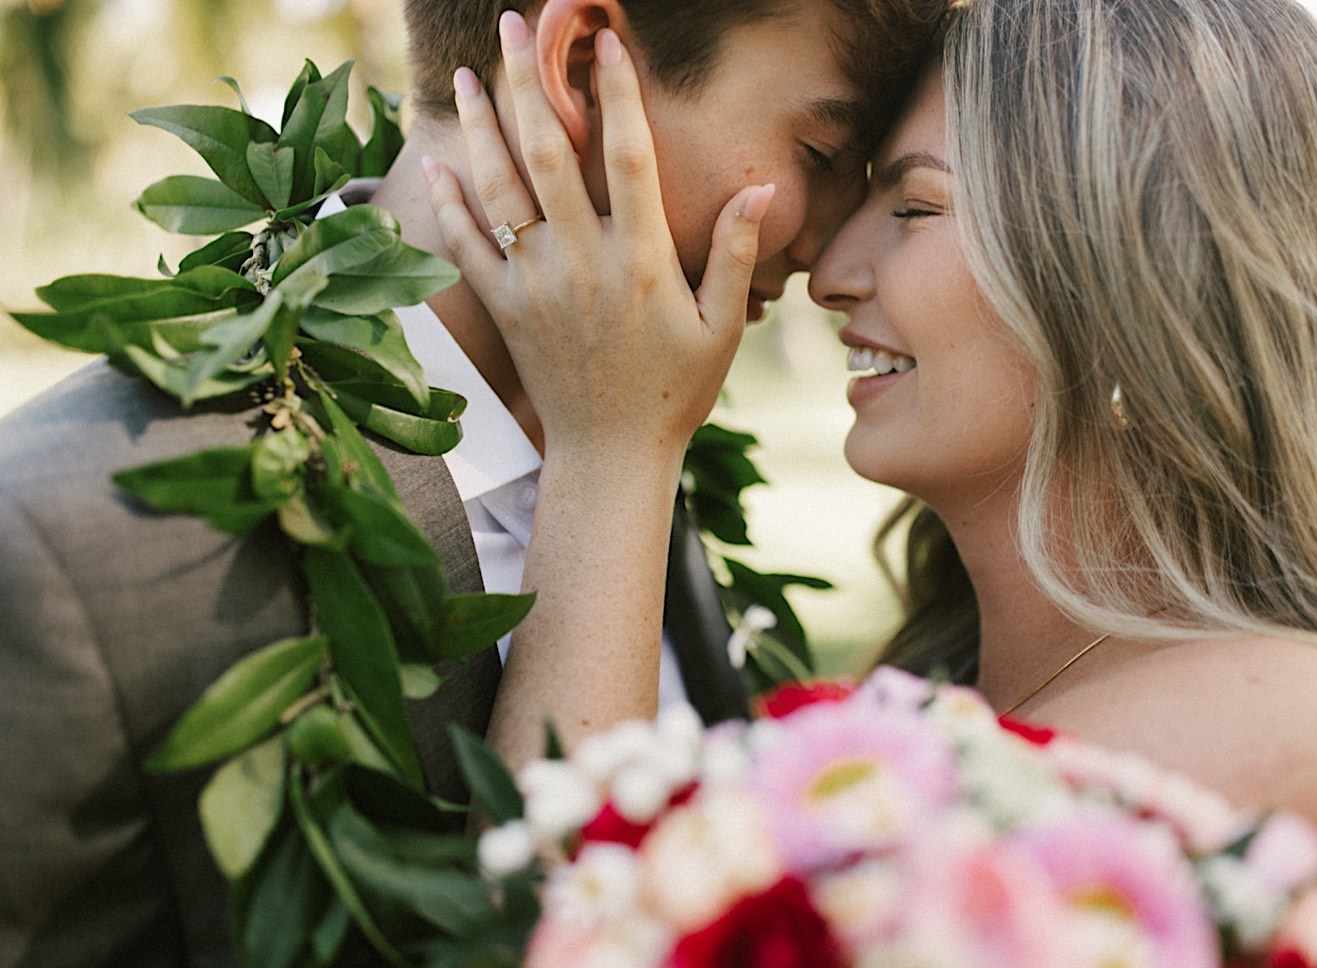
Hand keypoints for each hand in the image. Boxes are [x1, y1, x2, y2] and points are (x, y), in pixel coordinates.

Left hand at [423, 12, 774, 463]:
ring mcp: (534, 284)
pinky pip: (465, 246)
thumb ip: (736, 253)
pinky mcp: (504, 309)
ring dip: (478, 123)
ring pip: (498, 187)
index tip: (604, 40)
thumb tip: (761, 184)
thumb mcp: (722, 327)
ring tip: (465, 72)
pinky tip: (435, 160)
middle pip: (546, 151)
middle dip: (527, 79)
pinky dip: (447, 201)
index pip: (627, 155)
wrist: (610, 456)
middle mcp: (580, 261)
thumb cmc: (676, 392)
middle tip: (512, 26)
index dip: (615, 92)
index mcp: (641, 259)